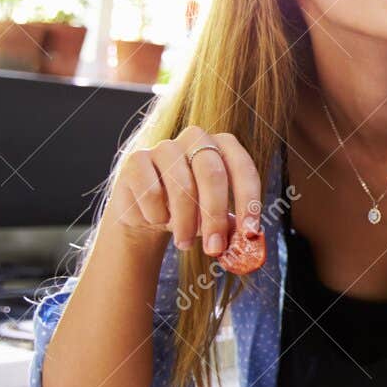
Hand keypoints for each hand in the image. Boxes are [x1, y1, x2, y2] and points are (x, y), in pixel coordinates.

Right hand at [107, 125, 262, 256]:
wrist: (146, 213)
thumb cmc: (189, 211)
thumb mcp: (214, 217)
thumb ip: (231, 224)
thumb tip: (245, 240)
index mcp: (224, 145)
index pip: (243, 168)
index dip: (248, 201)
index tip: (249, 233)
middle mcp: (196, 138)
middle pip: (213, 174)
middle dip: (215, 217)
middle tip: (214, 248)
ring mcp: (165, 146)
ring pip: (182, 187)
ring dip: (185, 223)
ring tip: (184, 243)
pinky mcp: (137, 159)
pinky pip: (151, 192)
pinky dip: (157, 215)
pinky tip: (156, 219)